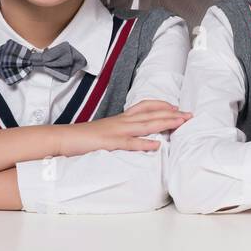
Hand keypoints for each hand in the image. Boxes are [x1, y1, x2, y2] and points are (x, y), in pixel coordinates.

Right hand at [53, 100, 190, 157]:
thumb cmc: (82, 138)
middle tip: (190, 115)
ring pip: (145, 124)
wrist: (60, 139)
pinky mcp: (108, 143)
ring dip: (165, 123)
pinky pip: (129, 143)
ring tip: (181, 123)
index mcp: (119, 119)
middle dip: (172, 114)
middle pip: (151, 114)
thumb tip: (133, 136)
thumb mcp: (105, 132)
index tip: (176, 106)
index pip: (144, 107)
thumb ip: (120, 132)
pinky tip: (157, 145)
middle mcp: (120, 122)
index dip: (161, 105)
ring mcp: (115, 131)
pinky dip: (144, 143)